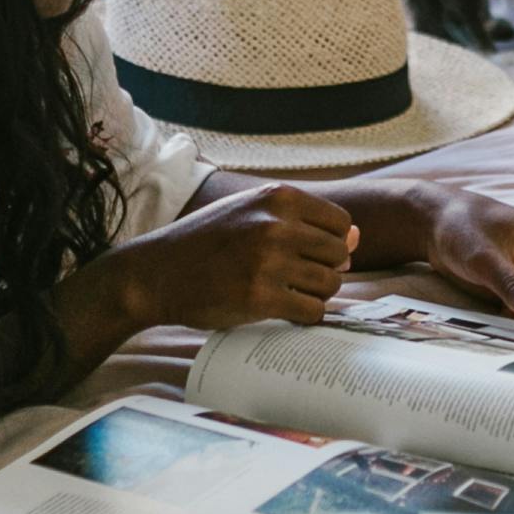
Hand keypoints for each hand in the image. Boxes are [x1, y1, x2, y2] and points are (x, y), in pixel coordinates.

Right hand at [99, 182, 361, 338]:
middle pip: (339, 255)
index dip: (331, 243)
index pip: (341, 223)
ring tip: (287, 293)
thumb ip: (301, 219)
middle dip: (325, 270)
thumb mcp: (249, 211)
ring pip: (330, 284)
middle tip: (296, 279)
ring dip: (315, 294)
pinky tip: (284, 310)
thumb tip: (356, 237)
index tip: (307, 255)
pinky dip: (305, 315)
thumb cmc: (207, 241)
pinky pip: (312, 311)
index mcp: (277, 198)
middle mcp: (275, 226)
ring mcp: (268, 263)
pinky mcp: (260, 299)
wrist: (157, 272)